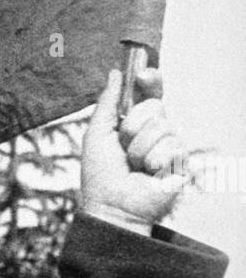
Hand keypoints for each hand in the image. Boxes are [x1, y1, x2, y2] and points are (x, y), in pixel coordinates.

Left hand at [80, 65, 188, 233]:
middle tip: (123, 147)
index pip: (150, 92)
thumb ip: (107, 103)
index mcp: (135, 122)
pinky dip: (154, 161)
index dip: (150, 79)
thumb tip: (116, 73)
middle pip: (154, 106)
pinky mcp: (181, 161)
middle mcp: (155, 130)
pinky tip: (149, 174)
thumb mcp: (97, 134)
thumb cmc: (101, 174)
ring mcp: (169, 145)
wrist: (112, 205)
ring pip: (162, 126)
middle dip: (132, 125)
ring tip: (134, 166)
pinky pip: (172, 146)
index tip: (141, 73)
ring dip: (140, 148)